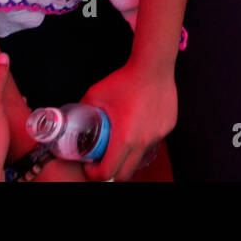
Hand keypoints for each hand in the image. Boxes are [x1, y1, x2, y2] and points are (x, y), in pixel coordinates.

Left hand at [81, 62, 177, 181]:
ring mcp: (158, 136)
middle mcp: (143, 141)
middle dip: (111, 171)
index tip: (90, 166)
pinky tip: (137, 123)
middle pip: (125, 174)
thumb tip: (73, 121)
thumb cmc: (125, 80)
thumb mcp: (95, 95)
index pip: (108, 172)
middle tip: (103, 160)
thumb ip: (83, 111)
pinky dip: (142, 140)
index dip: (94, 174)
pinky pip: (152, 142)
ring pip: (140, 157)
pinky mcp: (167, 128)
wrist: (153, 66)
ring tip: (121, 139)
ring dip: (128, 155)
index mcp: (125, 138)